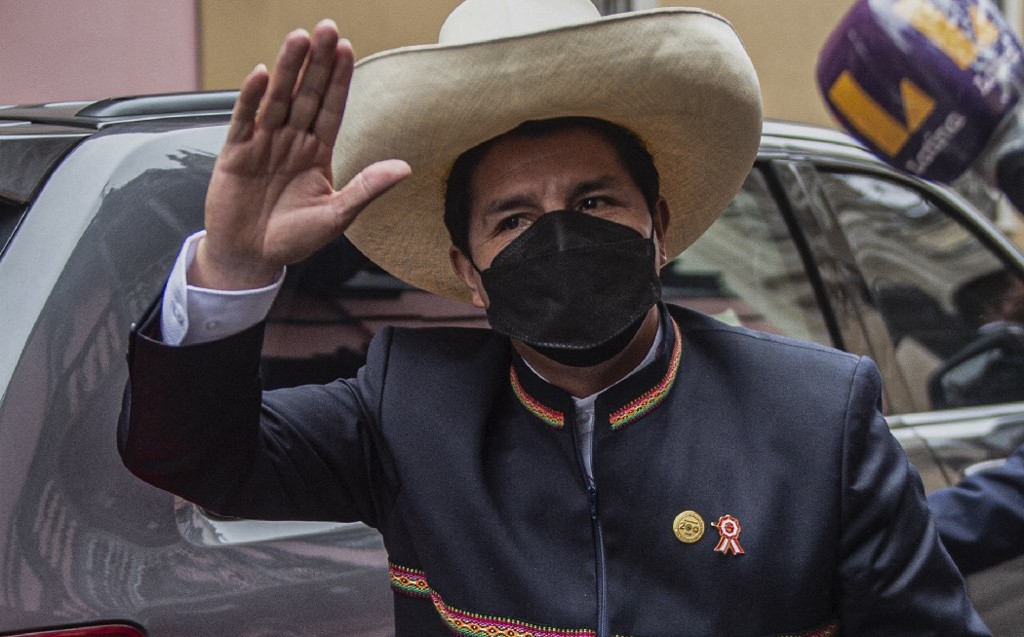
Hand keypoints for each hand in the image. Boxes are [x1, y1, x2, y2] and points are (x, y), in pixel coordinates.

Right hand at [192, 19, 410, 289]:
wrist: (251, 257)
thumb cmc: (293, 239)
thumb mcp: (336, 216)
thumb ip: (366, 189)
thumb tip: (404, 168)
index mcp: (317, 152)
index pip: (331, 108)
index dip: (338, 80)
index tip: (347, 49)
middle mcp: (291, 141)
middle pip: (306, 95)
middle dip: (317, 63)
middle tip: (326, 29)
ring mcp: (263, 144)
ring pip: (278, 99)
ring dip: (288, 69)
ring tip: (299, 39)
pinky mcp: (235, 154)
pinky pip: (245, 121)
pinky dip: (252, 99)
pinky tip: (262, 74)